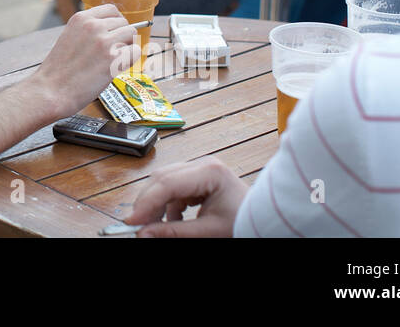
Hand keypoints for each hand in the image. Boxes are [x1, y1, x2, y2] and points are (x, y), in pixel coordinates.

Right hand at [30, 5, 139, 119]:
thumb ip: (87, 31)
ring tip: (114, 60)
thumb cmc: (58, 70)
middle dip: (122, 37)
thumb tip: (109, 31)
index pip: (111, 9)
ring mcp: (104, 42)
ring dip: (127, 47)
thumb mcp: (69, 38)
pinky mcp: (113, 60)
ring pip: (132, 35)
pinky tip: (117, 67)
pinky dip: (130, 60)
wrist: (51, 91)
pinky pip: (135, 52)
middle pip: (124, 23)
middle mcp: (94, 26)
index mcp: (81, 18)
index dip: (116, 22)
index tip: (115, 32)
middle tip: (113, 52)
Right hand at [125, 158, 247, 236]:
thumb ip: (174, 232)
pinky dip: (168, 206)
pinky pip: (173, 189)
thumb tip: (143, 233)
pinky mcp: (199, 178)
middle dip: (147, 204)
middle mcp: (203, 164)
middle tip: (137, 226)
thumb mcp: (209, 231)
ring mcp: (201, 169)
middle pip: (161, 179)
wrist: (267, 223)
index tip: (132, 222)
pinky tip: (172, 221)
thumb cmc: (246, 224)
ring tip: (155, 227)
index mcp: (210, 172)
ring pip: (164, 183)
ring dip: (156, 205)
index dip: (146, 203)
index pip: (167, 183)